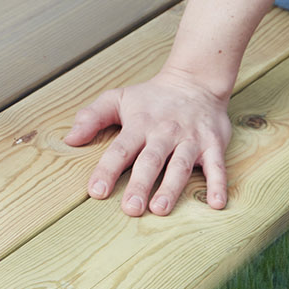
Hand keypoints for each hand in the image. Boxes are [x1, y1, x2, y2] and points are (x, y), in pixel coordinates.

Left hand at [63, 67, 231, 215]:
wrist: (195, 80)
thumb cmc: (151, 97)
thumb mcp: (118, 98)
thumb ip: (92, 117)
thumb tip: (70, 138)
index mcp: (139, 124)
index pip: (120, 149)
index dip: (107, 170)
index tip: (96, 191)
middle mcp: (164, 133)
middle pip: (150, 160)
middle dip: (140, 184)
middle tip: (131, 208)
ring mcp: (190, 139)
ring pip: (180, 165)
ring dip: (171, 187)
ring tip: (161, 209)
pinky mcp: (213, 144)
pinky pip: (217, 166)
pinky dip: (218, 184)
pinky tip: (217, 204)